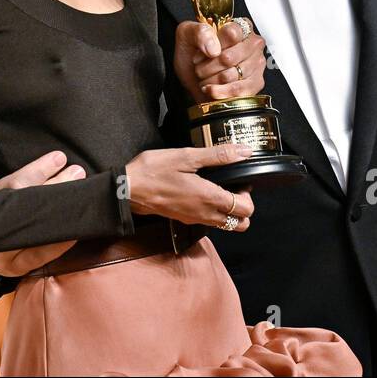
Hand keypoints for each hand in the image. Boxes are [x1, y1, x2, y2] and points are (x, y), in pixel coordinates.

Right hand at [0, 130, 78, 277]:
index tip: (58, 157)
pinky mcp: (17, 269)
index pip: (12, 187)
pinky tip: (76, 231)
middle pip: (29, 208)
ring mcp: (5, 254)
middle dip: (56, 188)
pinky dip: (59, 245)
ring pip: (38, 232)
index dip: (36, 172)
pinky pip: (42, 257)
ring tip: (82, 192)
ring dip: (62, 213)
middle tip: (77, 171)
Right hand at [124, 144, 255, 228]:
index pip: (245, 209)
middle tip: (233, 187)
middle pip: (240, 223)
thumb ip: (218, 155)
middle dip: (243, 207)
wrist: (127, 189)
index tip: (240, 180)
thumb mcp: (186, 156)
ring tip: (219, 189)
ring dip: (230, 212)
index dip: (248, 195)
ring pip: (225, 225)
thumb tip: (244, 151)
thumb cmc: (153, 171)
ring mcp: (194, 219)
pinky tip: (203, 193)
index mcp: (209, 198)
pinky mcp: (185, 219)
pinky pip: (209, 222)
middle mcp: (205, 214)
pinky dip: (214, 213)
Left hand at [174, 19, 266, 103]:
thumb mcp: (187, 34)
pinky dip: (220, 92)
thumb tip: (214, 48)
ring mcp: (256, 64)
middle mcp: (252, 44)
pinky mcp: (255, 84)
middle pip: (229, 57)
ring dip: (211, 79)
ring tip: (206, 77)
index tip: (201, 53)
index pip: (231, 33)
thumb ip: (199, 33)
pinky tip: (211, 89)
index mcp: (240, 26)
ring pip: (231, 75)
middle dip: (208, 66)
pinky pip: (238, 90)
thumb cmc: (193, 53)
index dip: (212, 45)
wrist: (192, 76)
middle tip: (200, 67)